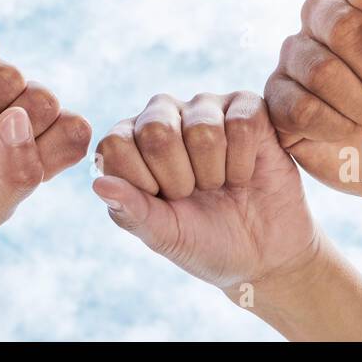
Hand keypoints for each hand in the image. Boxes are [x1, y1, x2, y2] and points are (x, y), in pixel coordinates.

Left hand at [92, 92, 317, 291]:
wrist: (262, 254)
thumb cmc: (204, 241)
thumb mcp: (162, 235)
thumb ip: (130, 210)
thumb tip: (99, 184)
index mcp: (130, 141)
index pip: (116, 143)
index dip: (142, 182)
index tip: (162, 201)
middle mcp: (162, 115)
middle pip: (156, 130)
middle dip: (179, 178)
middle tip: (193, 193)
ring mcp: (204, 107)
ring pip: (202, 128)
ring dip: (214, 173)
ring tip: (219, 184)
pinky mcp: (247, 107)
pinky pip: (242, 123)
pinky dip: (243, 163)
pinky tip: (243, 173)